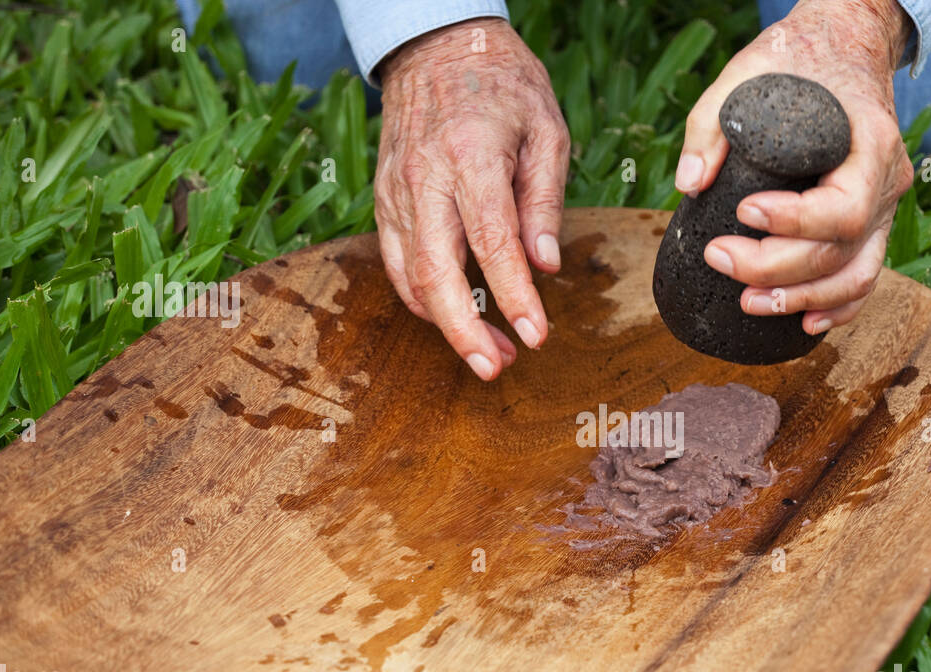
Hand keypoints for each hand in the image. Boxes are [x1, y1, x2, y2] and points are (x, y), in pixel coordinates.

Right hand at [375, 18, 570, 379]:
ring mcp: (397, 193)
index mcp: (471, 158)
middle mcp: (425, 180)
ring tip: (490, 353)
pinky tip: (457, 317)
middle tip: (497, 367)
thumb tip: (546, 265)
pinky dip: (425, 299)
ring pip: (410, 277)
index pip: (492, 244)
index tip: (535, 337)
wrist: (436, 45)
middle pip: (436, 274)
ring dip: (447, 325)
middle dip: (465, 331)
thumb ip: (544, 200)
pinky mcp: (384, 201)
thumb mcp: (546, 130)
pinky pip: (399, 264)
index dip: (514, 298)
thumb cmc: (502, 85)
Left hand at [676, 0, 912, 333]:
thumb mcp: (747, 71)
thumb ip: (711, 124)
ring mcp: (883, 208)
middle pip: (840, 250)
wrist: (846, 47)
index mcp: (870, 142)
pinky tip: (804, 323)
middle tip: (719, 258)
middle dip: (776, 268)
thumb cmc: (799, 60)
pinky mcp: (871, 223)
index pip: (843, 207)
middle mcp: (886, 182)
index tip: (744, 213)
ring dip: (802, 299)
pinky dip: (837, 306)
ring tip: (747, 302)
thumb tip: (690, 184)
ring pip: (857, 274)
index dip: (793, 223)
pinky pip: (863, 276)